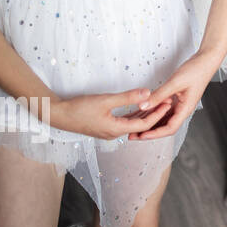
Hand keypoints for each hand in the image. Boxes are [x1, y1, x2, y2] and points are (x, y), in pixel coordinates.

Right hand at [48, 88, 173, 139]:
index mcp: (116, 130)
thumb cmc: (79, 108)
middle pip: (140, 126)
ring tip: (158, 103)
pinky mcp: (105, 127)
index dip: (158, 114)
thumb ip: (127, 97)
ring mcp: (109, 131)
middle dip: (155, 114)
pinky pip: (124, 122)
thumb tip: (148, 93)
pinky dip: (134, 115)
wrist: (57, 115)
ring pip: (132, 124)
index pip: (144, 125)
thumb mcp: (105, 100)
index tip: (168, 102)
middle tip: (168, 101)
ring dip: (145, 114)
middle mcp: (114, 133)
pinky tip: (140, 107)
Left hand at [130, 52, 221, 140]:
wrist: (206, 61)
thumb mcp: (175, 82)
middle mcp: (182, 109)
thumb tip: (143, 106)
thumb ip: (159, 95)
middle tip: (133, 134)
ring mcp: (179, 104)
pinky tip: (143, 112)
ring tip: (134, 126)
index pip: (170, 128)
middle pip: (165, 126)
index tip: (142, 136)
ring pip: (163, 118)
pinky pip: (163, 109)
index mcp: (186, 108)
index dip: (155, 134)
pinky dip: (153, 112)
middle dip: (149, 132)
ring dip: (150, 123)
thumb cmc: (197, 70)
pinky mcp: (176, 99)